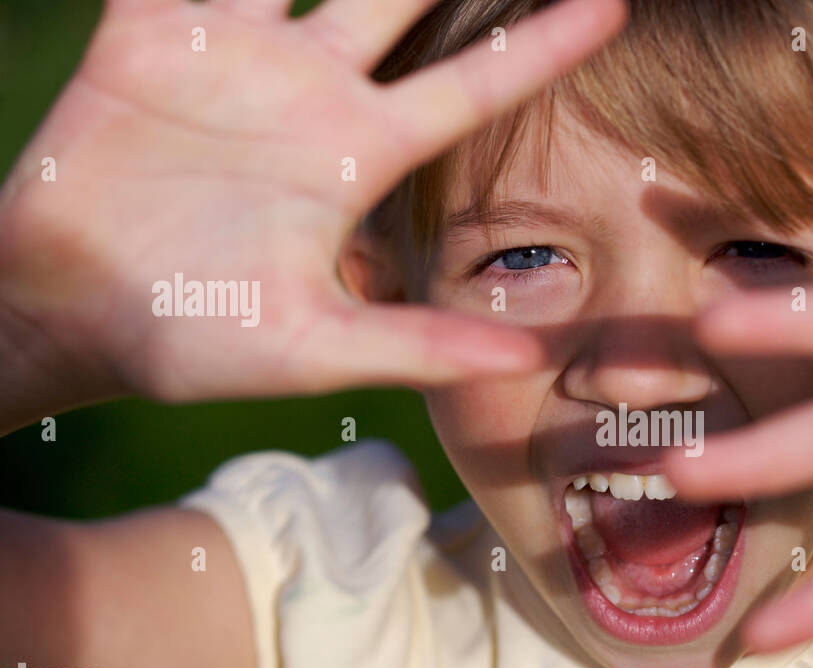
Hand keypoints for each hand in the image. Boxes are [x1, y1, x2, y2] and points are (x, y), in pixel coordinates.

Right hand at [0, 0, 625, 428]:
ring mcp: (238, 57)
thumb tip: (525, 361)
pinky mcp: (151, 33)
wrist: (70, 314)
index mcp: (358, 155)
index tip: (615, 5)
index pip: (474, 85)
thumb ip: (416, 346)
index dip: (544, 44)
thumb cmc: (196, 340)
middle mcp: (313, 94)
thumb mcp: (315, 347)